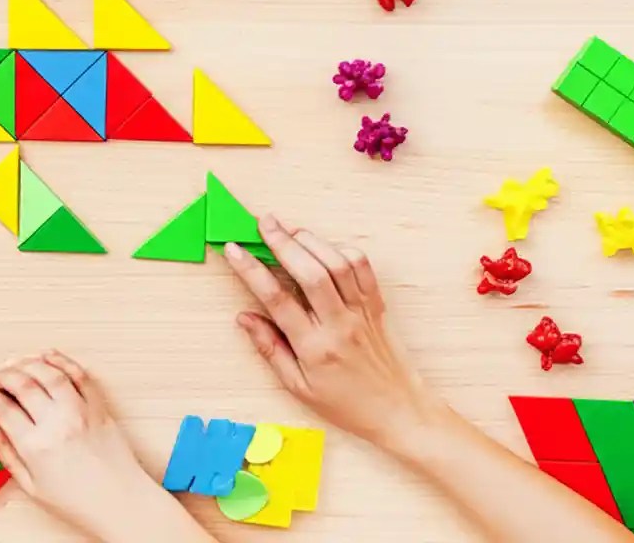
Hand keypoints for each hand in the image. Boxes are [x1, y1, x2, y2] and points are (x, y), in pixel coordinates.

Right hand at [0, 352, 216, 542]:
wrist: (119, 501)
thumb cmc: (77, 499)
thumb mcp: (30, 485)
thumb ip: (4, 451)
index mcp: (35, 446)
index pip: (3, 408)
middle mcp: (57, 424)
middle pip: (22, 384)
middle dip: (3, 374)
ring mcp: (80, 411)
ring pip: (49, 372)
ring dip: (28, 362)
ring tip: (17, 363)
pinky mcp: (98, 406)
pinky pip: (80, 374)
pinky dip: (62, 361)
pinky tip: (48, 356)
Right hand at [224, 216, 452, 455]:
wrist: (398, 410)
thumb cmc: (346, 404)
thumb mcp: (298, 387)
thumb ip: (270, 349)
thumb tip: (244, 317)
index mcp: (315, 348)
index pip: (277, 300)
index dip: (252, 271)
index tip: (234, 249)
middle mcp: (339, 325)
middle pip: (310, 272)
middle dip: (283, 242)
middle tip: (263, 223)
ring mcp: (362, 312)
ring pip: (337, 263)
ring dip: (311, 241)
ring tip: (289, 229)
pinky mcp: (377, 305)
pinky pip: (363, 268)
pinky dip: (342, 250)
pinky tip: (324, 247)